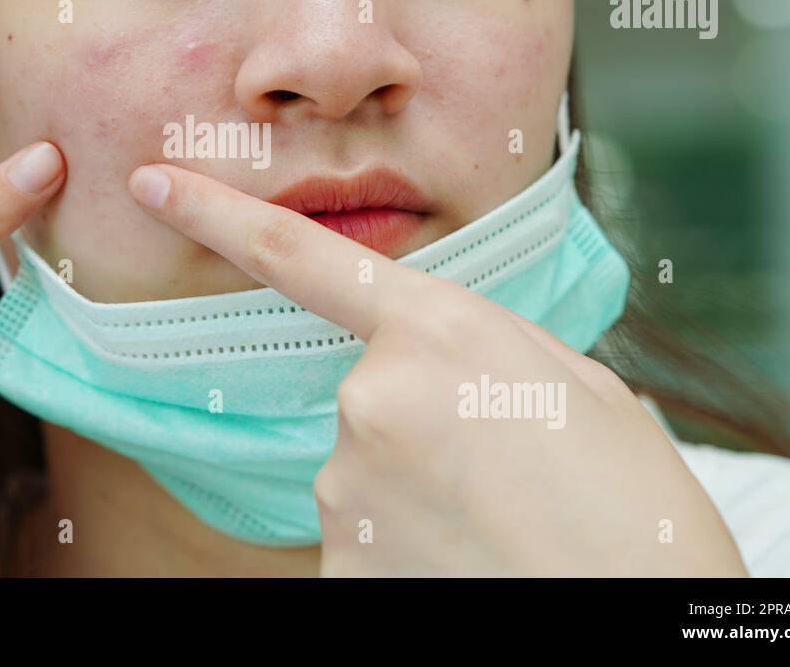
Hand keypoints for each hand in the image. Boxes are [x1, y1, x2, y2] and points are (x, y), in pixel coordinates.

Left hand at [128, 162, 747, 576]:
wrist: (638, 606)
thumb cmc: (633, 508)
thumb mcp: (578, 386)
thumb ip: (487, 349)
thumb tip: (441, 366)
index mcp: (439, 331)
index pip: (296, 256)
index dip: (213, 214)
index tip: (151, 184)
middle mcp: (371, 398)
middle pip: (366, 394)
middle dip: (420, 421)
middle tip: (501, 469)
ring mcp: (345, 486)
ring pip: (364, 471)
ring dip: (416, 490)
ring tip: (496, 521)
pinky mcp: (337, 566)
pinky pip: (360, 538)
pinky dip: (406, 547)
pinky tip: (463, 559)